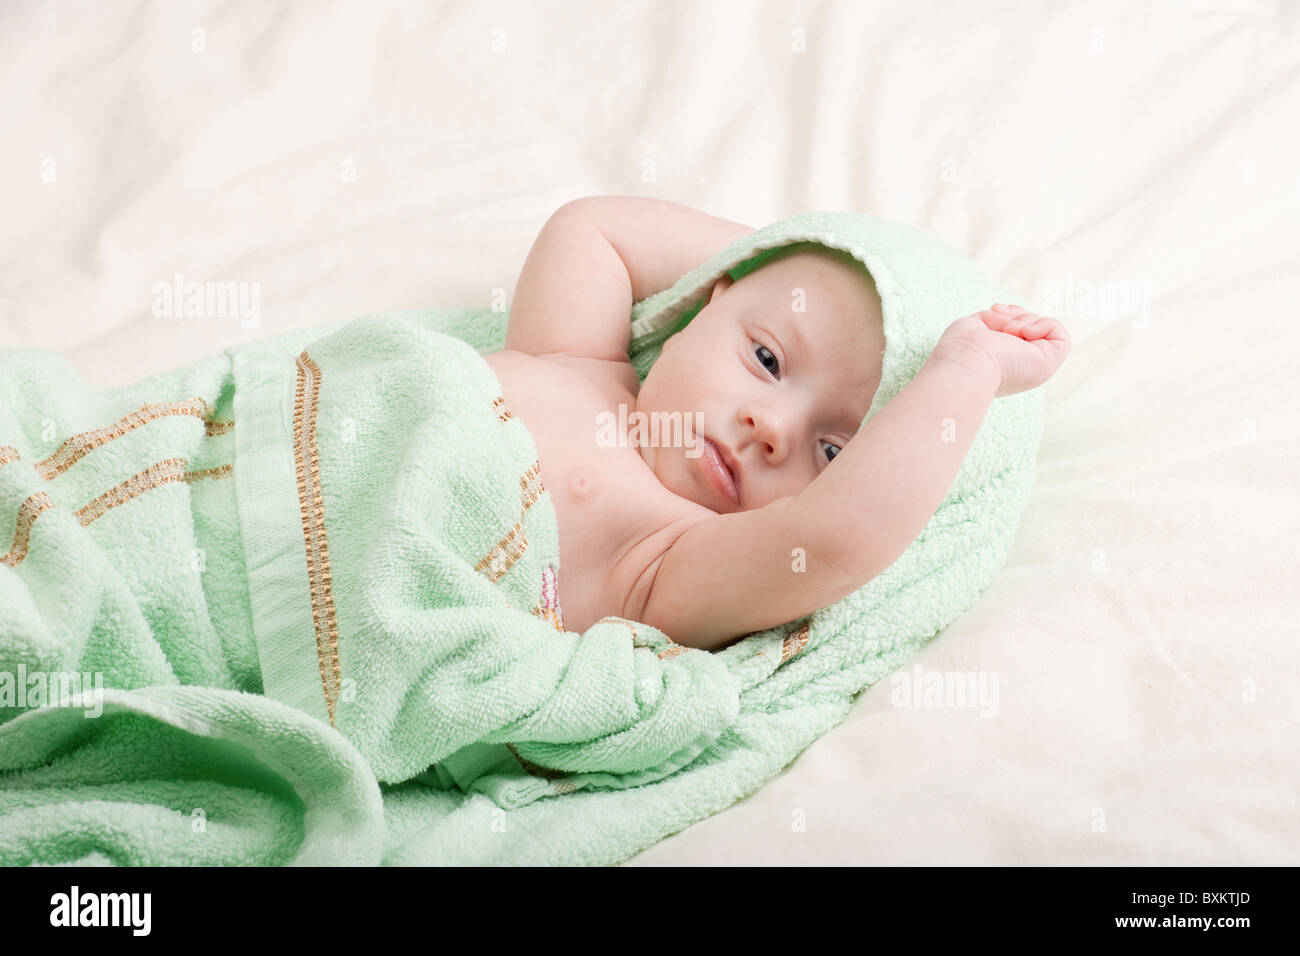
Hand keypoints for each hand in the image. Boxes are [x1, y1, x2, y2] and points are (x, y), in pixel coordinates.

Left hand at [932, 304, 1071, 397]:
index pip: (1020, 330)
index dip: (1011, 313)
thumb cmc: (962, 347)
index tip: (995, 309)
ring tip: (1007, 330)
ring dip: (1026, 319)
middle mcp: (1021, 365)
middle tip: (1001, 322)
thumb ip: (998, 321)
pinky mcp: (1049, 363)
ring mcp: (1036, 365)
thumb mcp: (978, 324)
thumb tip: (1014, 322)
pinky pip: (1059, 332)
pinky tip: (1023, 333)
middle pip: (1033, 325)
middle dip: (1017, 314)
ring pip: (1045, 327)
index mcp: (1003, 360)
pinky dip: (1043, 324)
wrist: (967, 361)